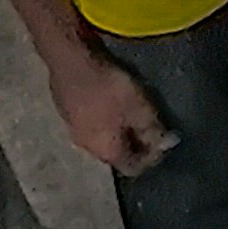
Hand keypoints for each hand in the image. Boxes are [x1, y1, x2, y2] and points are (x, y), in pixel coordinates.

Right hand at [51, 46, 176, 176]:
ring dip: (115, 128)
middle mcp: (87, 148)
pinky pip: (88, 121)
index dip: (150, 158)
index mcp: (107, 153)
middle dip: (132, 142)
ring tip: (127, 111)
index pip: (133, 168)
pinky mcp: (63, 110)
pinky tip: (106, 99)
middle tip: (146, 125)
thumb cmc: (109, 88)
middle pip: (115, 153)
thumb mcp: (141, 109)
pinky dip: (100, 116)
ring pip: (99, 136)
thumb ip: (154, 130)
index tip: (161, 141)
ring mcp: (71, 129)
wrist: (70, 60)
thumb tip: (164, 145)